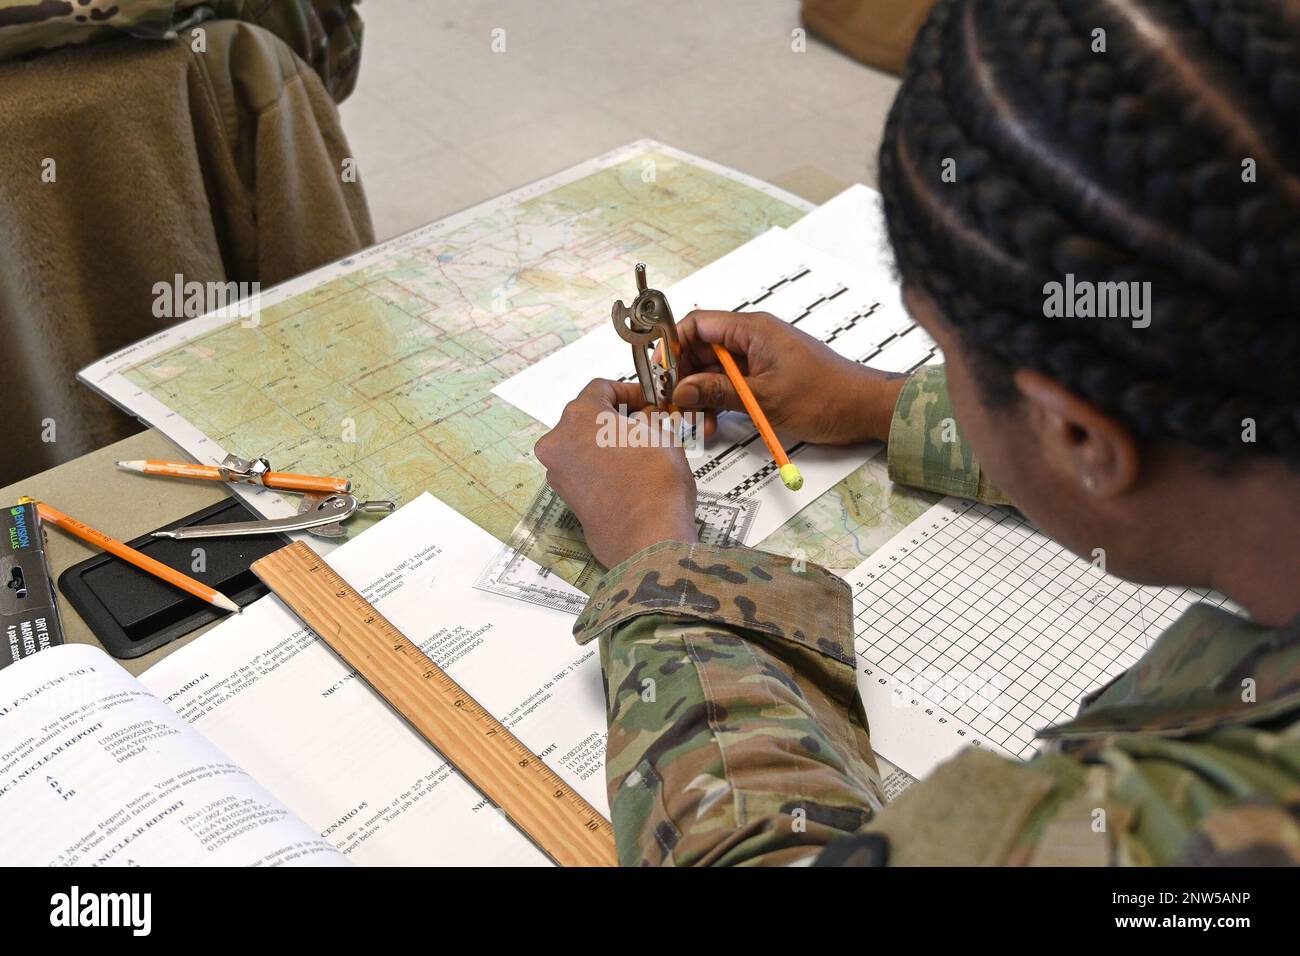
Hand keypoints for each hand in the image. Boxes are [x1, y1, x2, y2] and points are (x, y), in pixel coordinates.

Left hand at [534, 379, 697, 567]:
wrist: (647, 537)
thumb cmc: (656, 482)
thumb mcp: (662, 434)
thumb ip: (648, 418)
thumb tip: (643, 418)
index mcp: (579, 416)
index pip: (601, 388)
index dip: (630, 391)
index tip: (647, 401)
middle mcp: (559, 442)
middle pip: (587, 416)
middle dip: (617, 417)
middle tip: (647, 424)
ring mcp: (558, 472)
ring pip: (583, 445)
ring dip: (607, 442)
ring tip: (640, 450)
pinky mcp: (566, 497)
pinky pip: (583, 470)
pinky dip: (601, 466)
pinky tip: (628, 473)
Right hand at [670, 310, 906, 444]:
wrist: (863, 408)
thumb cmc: (827, 396)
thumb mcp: (764, 398)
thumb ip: (718, 392)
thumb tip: (683, 390)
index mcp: (752, 329)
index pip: (696, 324)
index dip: (673, 347)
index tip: (662, 374)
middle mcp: (752, 339)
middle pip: (700, 351)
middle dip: (683, 379)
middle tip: (674, 407)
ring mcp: (758, 358)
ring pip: (712, 371)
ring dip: (699, 396)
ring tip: (697, 423)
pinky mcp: (764, 377)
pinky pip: (729, 385)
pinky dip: (717, 403)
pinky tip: (714, 423)